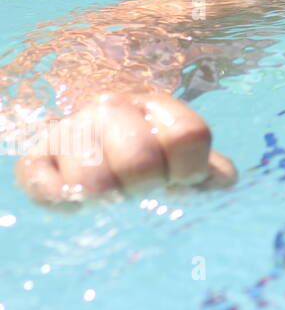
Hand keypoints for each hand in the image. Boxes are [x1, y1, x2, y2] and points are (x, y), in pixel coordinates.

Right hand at [13, 92, 235, 208]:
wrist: (83, 148)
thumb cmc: (141, 156)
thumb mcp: (179, 158)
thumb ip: (208, 170)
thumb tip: (222, 181)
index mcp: (154, 105)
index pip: (189, 136)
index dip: (189, 170)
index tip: (179, 179)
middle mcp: (112, 108)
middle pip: (141, 162)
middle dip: (146, 186)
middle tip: (140, 187)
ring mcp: (72, 129)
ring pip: (96, 181)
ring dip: (109, 197)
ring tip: (111, 190)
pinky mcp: (36, 157)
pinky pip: (49, 189)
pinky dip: (68, 204)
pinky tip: (78, 198)